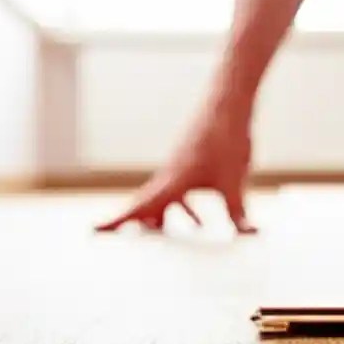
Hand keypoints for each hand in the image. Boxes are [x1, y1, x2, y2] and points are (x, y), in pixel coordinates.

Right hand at [96, 102, 256, 233]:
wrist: (227, 104)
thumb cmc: (225, 139)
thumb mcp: (234, 183)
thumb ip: (239, 213)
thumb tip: (249, 234)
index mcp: (172, 183)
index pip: (139, 208)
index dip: (116, 221)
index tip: (94, 230)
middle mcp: (168, 176)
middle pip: (142, 205)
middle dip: (129, 222)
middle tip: (108, 237)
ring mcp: (177, 169)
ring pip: (160, 199)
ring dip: (156, 219)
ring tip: (154, 239)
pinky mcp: (189, 163)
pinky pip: (178, 192)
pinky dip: (182, 209)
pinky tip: (198, 223)